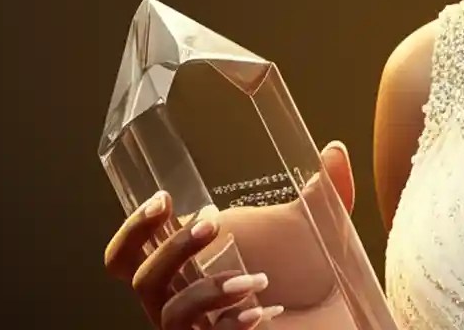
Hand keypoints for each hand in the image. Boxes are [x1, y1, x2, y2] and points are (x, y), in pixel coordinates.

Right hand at [103, 141, 355, 328]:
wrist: (329, 321)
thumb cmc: (307, 280)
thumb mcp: (315, 232)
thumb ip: (323, 195)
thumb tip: (334, 150)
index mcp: (185, 269)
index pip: (128, 255)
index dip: (134, 228)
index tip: (165, 198)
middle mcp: (179, 301)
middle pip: (140, 279)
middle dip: (172, 248)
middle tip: (212, 222)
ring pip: (171, 314)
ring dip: (208, 290)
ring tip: (256, 279)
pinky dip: (230, 325)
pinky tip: (260, 313)